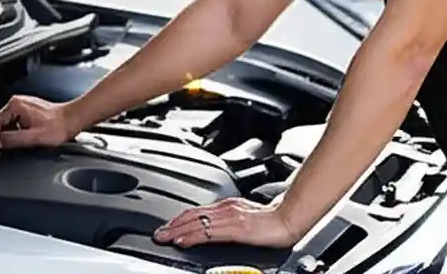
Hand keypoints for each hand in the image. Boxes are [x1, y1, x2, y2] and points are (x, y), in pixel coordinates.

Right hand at [0, 95, 75, 148]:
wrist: (72, 119)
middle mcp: (17, 101)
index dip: (0, 135)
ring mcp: (23, 103)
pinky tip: (35, 130)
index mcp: (15, 105)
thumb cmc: (58, 127)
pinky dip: (23, 127)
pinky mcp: (29, 108)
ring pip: (9, 122)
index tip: (12, 140)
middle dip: (9, 133)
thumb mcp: (33, 138)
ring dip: (17, 131)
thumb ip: (12, 139)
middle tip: (26, 137)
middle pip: (0, 122)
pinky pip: (17, 120)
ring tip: (32, 133)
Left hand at [153, 197, 300, 249]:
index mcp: (227, 205)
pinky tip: (183, 241)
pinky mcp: (235, 228)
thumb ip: (229, 219)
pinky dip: (192, 237)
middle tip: (158, 234)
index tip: (167, 227)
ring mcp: (229, 218)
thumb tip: (215, 227)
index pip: (197, 211)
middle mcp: (225, 208)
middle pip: (192, 216)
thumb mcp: (245, 216)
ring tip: (164, 238)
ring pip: (196, 223)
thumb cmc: (272, 219)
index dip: (179, 219)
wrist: (288, 218)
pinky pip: (208, 233)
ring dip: (177, 231)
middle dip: (172, 225)